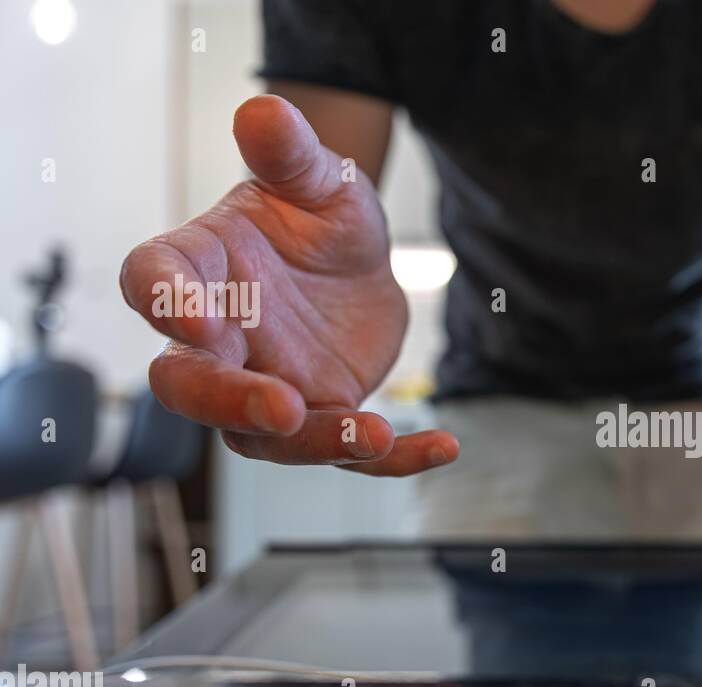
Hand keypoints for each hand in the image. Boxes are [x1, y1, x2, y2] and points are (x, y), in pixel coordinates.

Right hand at [120, 95, 457, 475]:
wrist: (356, 262)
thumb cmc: (314, 217)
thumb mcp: (315, 180)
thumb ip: (289, 154)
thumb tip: (264, 109)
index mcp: (194, 270)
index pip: (152, 284)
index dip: (161, 302)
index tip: (185, 316)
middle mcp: (215, 341)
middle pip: (192, 386)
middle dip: (230, 401)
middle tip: (280, 407)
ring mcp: (263, 386)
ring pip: (264, 437)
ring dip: (315, 441)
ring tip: (374, 433)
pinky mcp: (318, 416)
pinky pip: (346, 451)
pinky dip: (395, 459)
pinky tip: (444, 445)